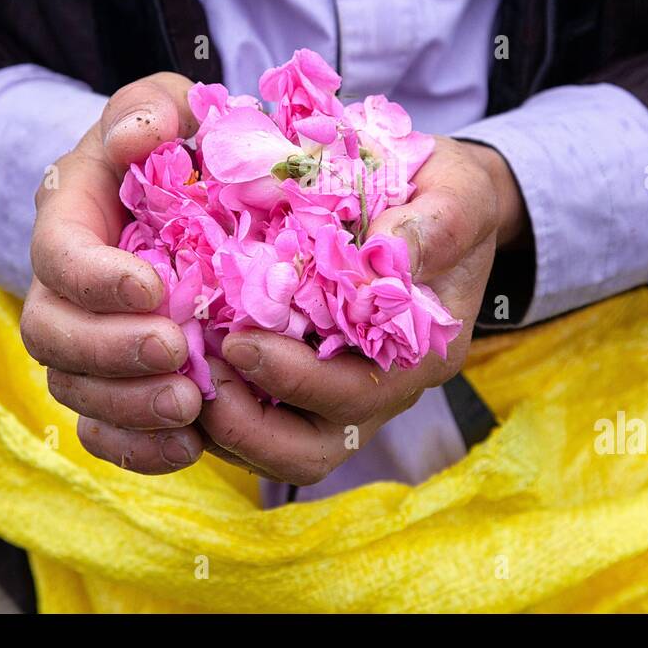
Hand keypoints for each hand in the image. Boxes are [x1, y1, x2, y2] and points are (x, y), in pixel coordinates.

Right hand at [20, 72, 209, 474]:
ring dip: (128, 406)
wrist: (174, 196)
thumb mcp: (165, 106)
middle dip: (110, 351)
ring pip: (74, 390)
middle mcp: (61, 288)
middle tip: (175, 353)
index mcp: (68, 219)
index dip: (94, 279)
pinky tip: (190, 447)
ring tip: (192, 406)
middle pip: (52, 335)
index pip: (57, 255)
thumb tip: (140, 136)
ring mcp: (81, 342)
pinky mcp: (109, 384)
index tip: (152, 288)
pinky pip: (102, 431)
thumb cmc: (171, 145)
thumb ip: (150, 108)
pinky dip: (138, 448)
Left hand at [197, 137, 526, 484]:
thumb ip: (436, 225)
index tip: (238, 340)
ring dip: (229, 428)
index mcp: (420, 352)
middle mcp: (385, 389)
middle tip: (199, 369)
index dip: (295, 379)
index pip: (358, 395)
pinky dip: (227, 410)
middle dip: (248, 424)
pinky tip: (193, 365)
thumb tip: (390, 248)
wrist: (450, 208)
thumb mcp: (460, 196)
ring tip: (187, 373)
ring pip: (283, 452)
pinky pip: (266, 428)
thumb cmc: (452, 198)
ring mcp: (348, 394)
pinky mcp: (313, 384)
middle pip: (313, 450)